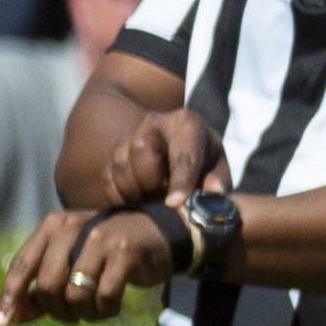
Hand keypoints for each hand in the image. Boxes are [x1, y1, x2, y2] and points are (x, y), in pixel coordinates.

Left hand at [0, 204, 174, 325]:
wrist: (155, 236)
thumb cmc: (102, 254)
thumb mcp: (67, 264)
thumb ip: (37, 292)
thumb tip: (7, 321)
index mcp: (52, 226)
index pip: (21, 265)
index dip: (9, 298)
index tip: (0, 324)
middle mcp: (72, 227)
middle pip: (47, 285)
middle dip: (56, 310)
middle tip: (70, 315)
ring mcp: (100, 239)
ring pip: (74, 294)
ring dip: (83, 313)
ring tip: (93, 309)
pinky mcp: (125, 253)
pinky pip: (104, 298)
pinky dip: (105, 311)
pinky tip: (111, 306)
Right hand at [95, 106, 227, 211]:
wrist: (171, 147)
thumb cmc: (201, 159)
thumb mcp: (217, 165)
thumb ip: (218, 180)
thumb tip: (213, 193)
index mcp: (187, 123)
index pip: (182, 153)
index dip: (180, 180)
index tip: (175, 204)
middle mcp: (154, 122)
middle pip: (141, 150)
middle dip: (153, 181)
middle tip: (166, 194)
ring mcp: (128, 136)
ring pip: (121, 167)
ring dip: (137, 192)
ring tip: (154, 196)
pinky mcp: (112, 155)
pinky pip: (108, 180)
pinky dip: (121, 196)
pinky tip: (139, 197)